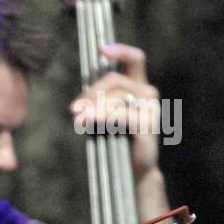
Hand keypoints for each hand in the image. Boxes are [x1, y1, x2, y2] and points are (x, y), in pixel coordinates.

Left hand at [68, 42, 161, 182]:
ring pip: (114, 98)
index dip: (120, 51)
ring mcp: (149, 109)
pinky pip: (119, 115)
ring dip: (91, 108)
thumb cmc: (118, 144)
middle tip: (74, 109)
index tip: (101, 49)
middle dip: (91, 93)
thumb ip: (100, 103)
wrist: (134, 173)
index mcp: (140, 88)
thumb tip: (79, 102)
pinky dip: (100, 117)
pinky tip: (86, 123)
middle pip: (114, 80)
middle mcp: (148, 94)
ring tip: (77, 120)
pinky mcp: (146, 125)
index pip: (135, 59)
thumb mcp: (107, 119)